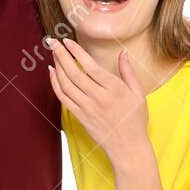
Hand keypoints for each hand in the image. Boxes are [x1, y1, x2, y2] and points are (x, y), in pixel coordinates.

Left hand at [48, 37, 148, 158]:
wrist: (128, 147)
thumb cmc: (135, 120)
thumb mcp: (138, 93)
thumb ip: (128, 72)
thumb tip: (122, 53)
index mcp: (114, 89)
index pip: (91, 66)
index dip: (77, 52)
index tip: (67, 41)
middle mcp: (99, 98)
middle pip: (74, 73)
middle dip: (61, 55)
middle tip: (53, 42)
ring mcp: (88, 108)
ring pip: (67, 85)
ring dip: (57, 68)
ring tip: (53, 54)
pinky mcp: (81, 117)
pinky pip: (64, 98)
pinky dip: (55, 85)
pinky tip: (52, 73)